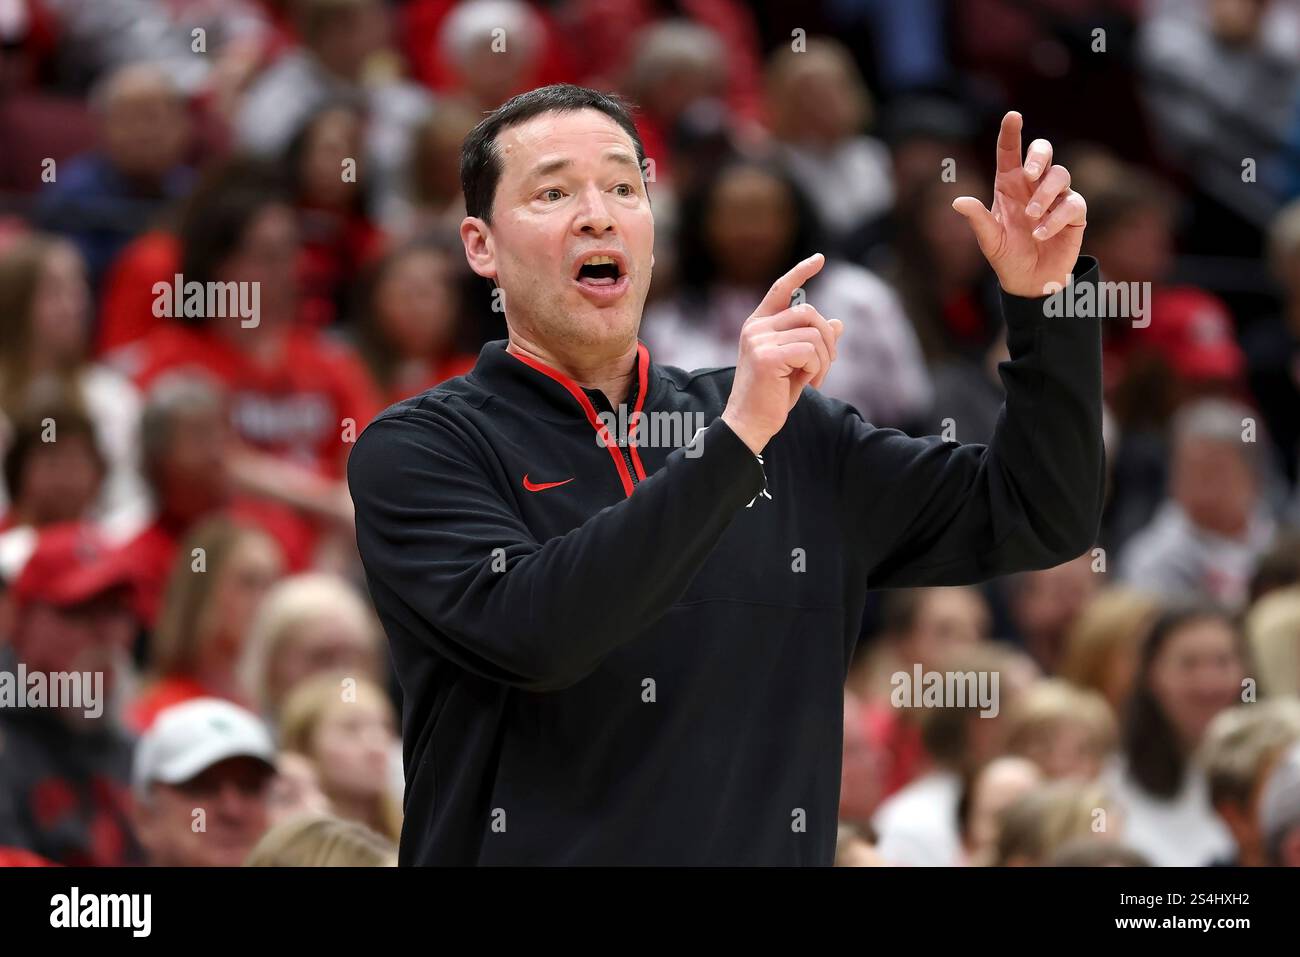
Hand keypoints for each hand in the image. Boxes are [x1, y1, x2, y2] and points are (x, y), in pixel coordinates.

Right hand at [722, 253, 843, 453]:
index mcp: (758, 325)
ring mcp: (759, 340)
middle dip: (828, 339)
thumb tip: (838, 323)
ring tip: (815, 379)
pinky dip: (817, 369)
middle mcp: (756, 328)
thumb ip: (814, 342)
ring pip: (814, 333)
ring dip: (825, 359)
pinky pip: (810, 352)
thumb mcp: (798, 364)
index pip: (781, 289)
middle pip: (809, 312)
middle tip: (827, 364)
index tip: (820, 259)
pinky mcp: (767, 357)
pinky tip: (808, 384)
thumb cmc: (772, 396)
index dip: (801, 271)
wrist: (750, 423)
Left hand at [952, 111, 1086, 297]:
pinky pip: (1072, 204)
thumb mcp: (989, 240)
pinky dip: (1056, 218)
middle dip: (1038, 156)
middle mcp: (1034, 186)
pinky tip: (1040, 234)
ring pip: (1060, 175)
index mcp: (1009, 186)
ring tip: (1031, 217)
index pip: (1010, 152)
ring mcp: (1056, 198)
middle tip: (1029, 173)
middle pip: (1043, 152)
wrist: (1031, 282)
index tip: (1013, 116)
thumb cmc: (1008, 256)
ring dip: (1045, 195)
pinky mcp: (1074, 214)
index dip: (1011, 132)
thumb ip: (977, 220)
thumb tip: (957, 202)